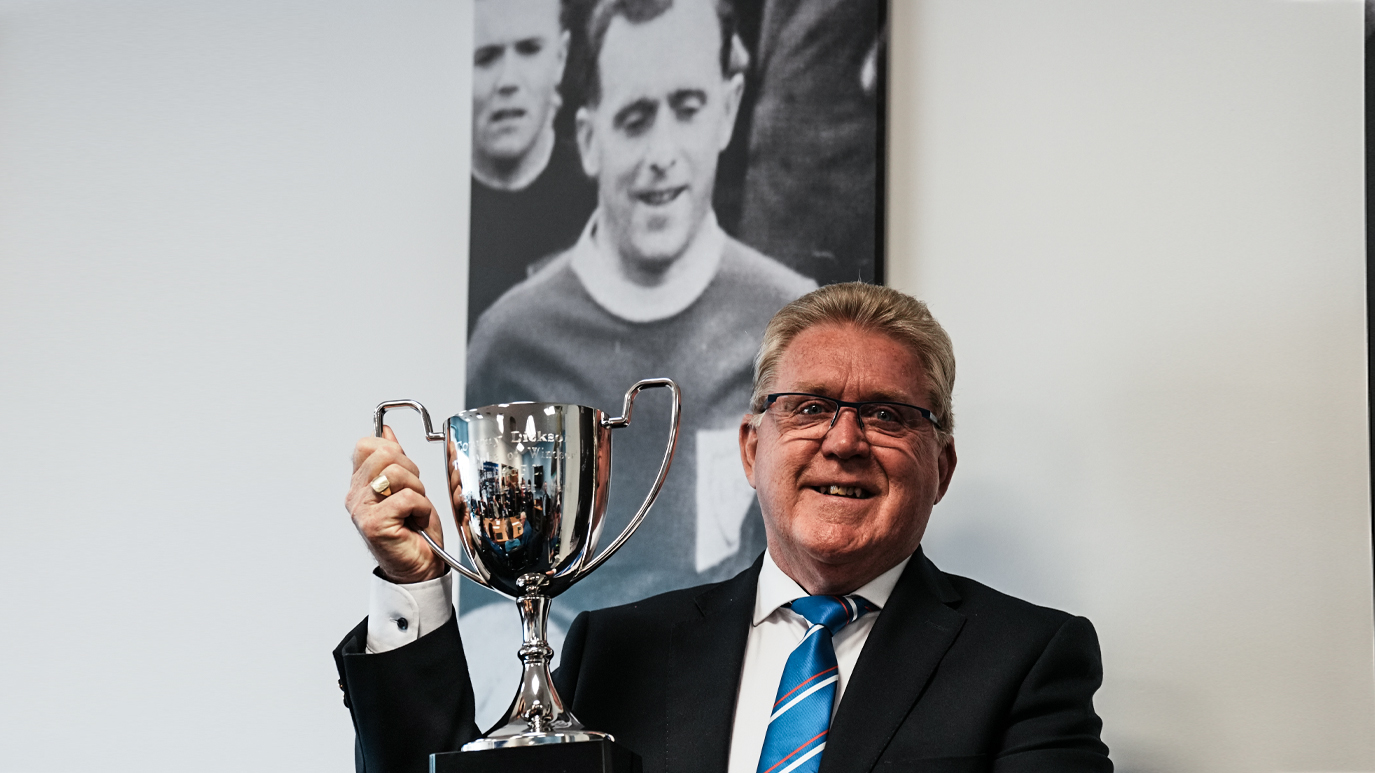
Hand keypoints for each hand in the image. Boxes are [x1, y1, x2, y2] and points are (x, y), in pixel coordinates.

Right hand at [346, 426, 446, 582]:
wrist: (420, 568)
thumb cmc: (415, 532)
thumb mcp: (408, 486)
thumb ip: (394, 459)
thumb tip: (386, 431)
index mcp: (361, 483)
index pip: (368, 445)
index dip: (394, 451)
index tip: (405, 473)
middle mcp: (356, 496)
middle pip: (384, 454)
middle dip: (410, 470)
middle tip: (413, 494)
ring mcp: (362, 510)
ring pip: (395, 474)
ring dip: (417, 490)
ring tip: (414, 509)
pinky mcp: (373, 524)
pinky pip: (405, 497)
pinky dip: (420, 508)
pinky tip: (416, 521)